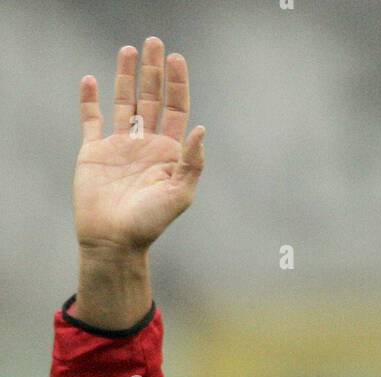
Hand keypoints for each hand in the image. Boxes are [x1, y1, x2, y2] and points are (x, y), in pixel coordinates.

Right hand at [75, 37, 204, 252]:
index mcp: (168, 153)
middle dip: (153, 71)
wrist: (114, 241)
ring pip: (124, 102)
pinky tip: (91, 80)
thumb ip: (192, 163)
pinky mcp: (94, 151)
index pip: (175, 110)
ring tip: (128, 50)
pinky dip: (90, 100)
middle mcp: (145, 145)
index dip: (177, 84)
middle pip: (151, 98)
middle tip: (154, 43)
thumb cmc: (149, 223)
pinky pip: (91, 120)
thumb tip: (201, 129)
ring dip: (125, 77)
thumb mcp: (179, 195)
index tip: (176, 59)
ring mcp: (119, 146)